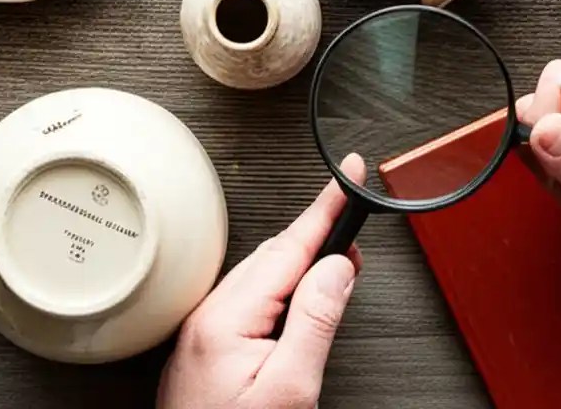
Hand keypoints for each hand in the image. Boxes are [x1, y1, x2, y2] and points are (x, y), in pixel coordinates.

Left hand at [157, 157, 364, 408]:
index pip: (289, 247)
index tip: (348, 174)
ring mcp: (203, 334)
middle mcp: (207, 320)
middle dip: (319, 236)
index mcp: (226, 320)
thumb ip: (316, 322)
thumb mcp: (291, 390)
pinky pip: (250, 300)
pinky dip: (281, 290)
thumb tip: (337, 267)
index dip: (326, 208)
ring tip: (337, 270)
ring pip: (261, 276)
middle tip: (358, 233)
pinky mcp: (206, 351)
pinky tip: (299, 303)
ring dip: (301, 264)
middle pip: (274, 255)